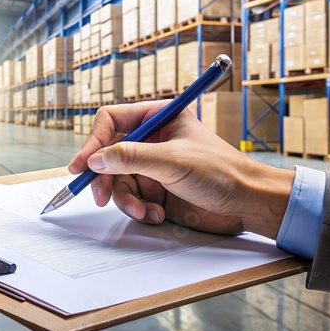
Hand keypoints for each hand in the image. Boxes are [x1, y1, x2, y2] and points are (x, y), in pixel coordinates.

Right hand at [67, 100, 295, 238]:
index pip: (111, 121)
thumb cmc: (223, 172)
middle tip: (100, 196)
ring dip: (125, 199)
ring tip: (143, 210)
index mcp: (158, 117)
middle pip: (108, 154)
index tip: (82, 165)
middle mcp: (151, 139)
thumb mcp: (173, 160)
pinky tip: (157, 214)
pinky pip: (130, 198)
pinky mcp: (156, 190)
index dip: (93, 142)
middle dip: (105, 177)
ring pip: (117, 180)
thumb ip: (131, 157)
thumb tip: (95, 159)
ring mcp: (152, 166)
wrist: (248, 204)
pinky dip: (139, 209)